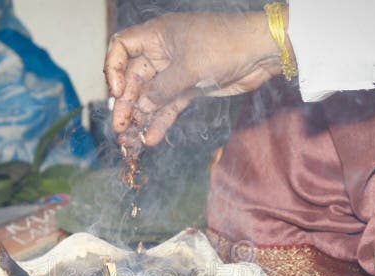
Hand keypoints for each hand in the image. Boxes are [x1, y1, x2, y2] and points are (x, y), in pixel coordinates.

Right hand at [105, 11, 283, 146]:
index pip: (121, 47)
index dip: (113, 69)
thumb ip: (162, 89)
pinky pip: (169, 106)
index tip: (116, 92)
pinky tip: (151, 138)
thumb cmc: (224, 46)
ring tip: (130, 140)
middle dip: (126, 103)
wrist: (261, 51)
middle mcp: (162, 53)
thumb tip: (141, 107)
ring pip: (151, 96)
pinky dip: (161, 121)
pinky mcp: (190, 88)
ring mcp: (176, 71)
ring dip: (140, 117)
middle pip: (134, 78)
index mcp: (157, 36)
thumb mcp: (189, 67)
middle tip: (119, 127)